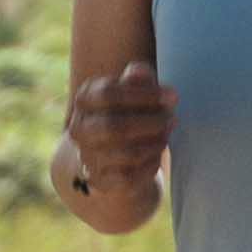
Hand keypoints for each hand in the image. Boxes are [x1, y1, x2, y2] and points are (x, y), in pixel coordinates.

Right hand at [55, 57, 170, 209]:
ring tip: (167, 134)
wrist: (113, 156)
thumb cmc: (129, 113)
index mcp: (85, 99)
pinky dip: (150, 164)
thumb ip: (138, 79)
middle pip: (115, 126)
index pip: (109, 94)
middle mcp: (79, 129)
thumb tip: (140, 70)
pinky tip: (157, 153)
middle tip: (172, 118)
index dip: (145, 94)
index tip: (173, 96)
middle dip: (151, 122)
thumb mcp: (134, 92)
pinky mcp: (99, 180)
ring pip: (126, 153)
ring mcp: (87, 156)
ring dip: (154, 143)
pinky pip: (130, 176)